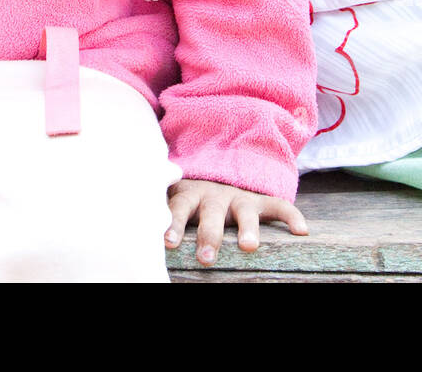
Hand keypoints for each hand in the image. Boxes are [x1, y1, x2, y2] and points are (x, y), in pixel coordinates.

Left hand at [164, 178, 306, 265]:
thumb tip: (119, 224)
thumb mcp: (170, 195)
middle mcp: (213, 196)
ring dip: (248, 229)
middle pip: (211, 216)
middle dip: (208, 236)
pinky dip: (291, 217)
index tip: (167, 242)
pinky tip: (302, 230)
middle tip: (206, 257)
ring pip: (245, 212)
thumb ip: (155, 205)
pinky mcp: (261, 199)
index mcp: (188, 195)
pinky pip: (279, 205)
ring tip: (249, 247)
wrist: (219, 164)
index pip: (178, 210)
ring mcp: (239, 197)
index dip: (172, 224)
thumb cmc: (188, 194)